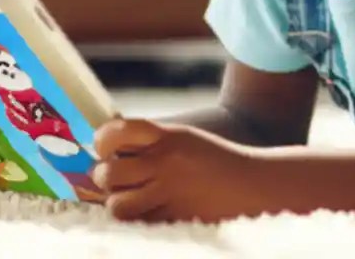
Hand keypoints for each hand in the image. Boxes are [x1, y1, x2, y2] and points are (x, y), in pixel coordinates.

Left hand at [92, 118, 266, 223]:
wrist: (252, 184)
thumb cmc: (213, 160)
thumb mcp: (183, 138)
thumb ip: (149, 142)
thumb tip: (107, 152)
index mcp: (168, 136)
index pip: (119, 131)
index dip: (102, 140)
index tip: (103, 148)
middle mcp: (166, 162)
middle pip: (110, 172)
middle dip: (103, 177)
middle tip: (111, 178)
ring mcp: (170, 192)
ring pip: (118, 204)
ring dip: (117, 203)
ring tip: (126, 199)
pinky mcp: (175, 218)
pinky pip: (138, 223)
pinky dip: (135, 219)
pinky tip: (143, 212)